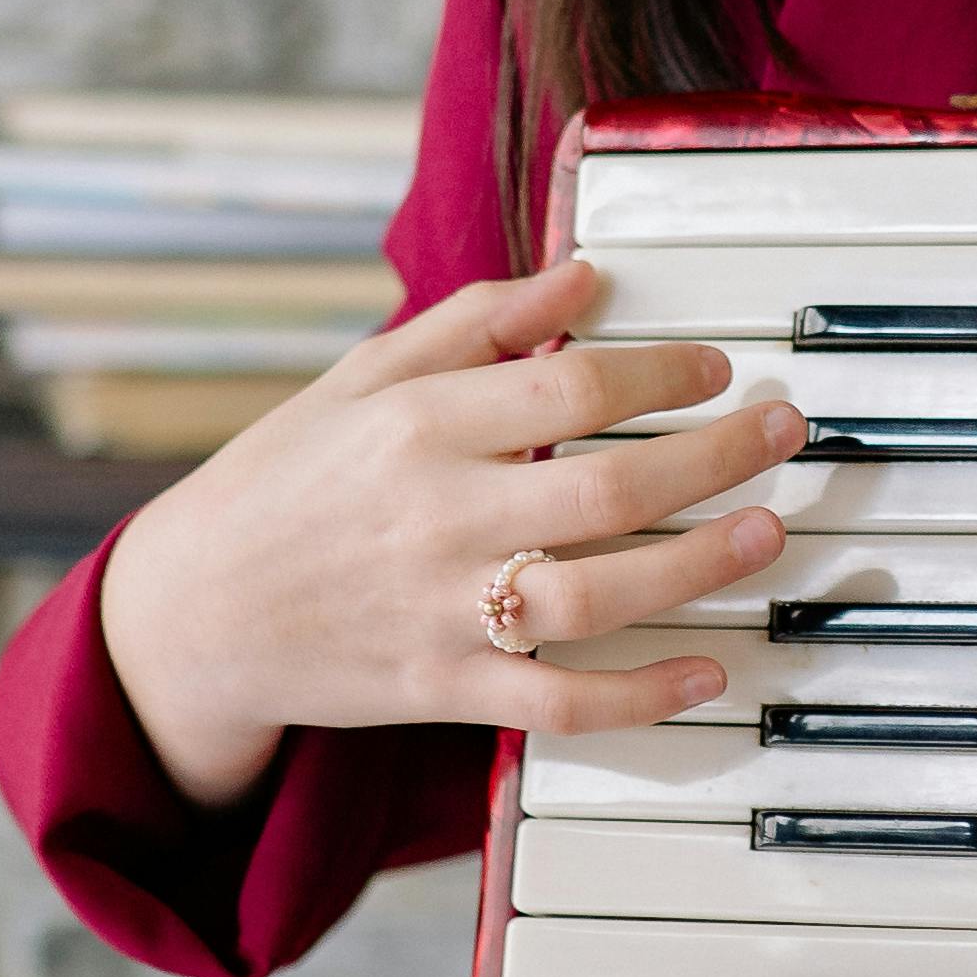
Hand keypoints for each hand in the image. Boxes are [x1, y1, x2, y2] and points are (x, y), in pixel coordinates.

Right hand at [93, 254, 804, 811]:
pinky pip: (558, 701)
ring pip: (596, 595)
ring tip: (767, 533)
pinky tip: (709, 671)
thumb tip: (585, 275)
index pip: (569, 389)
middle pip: (605, 488)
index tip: (717, 368)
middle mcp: (434, 516)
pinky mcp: (441, 692)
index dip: (662, 373)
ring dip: (697, 566)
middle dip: (715, 458)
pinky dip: (641, 695)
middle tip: (783, 434)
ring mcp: (439, 611)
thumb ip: (478, 325)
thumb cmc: (285, 480)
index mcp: (416, 425)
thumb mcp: (362, 377)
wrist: (192, 613)